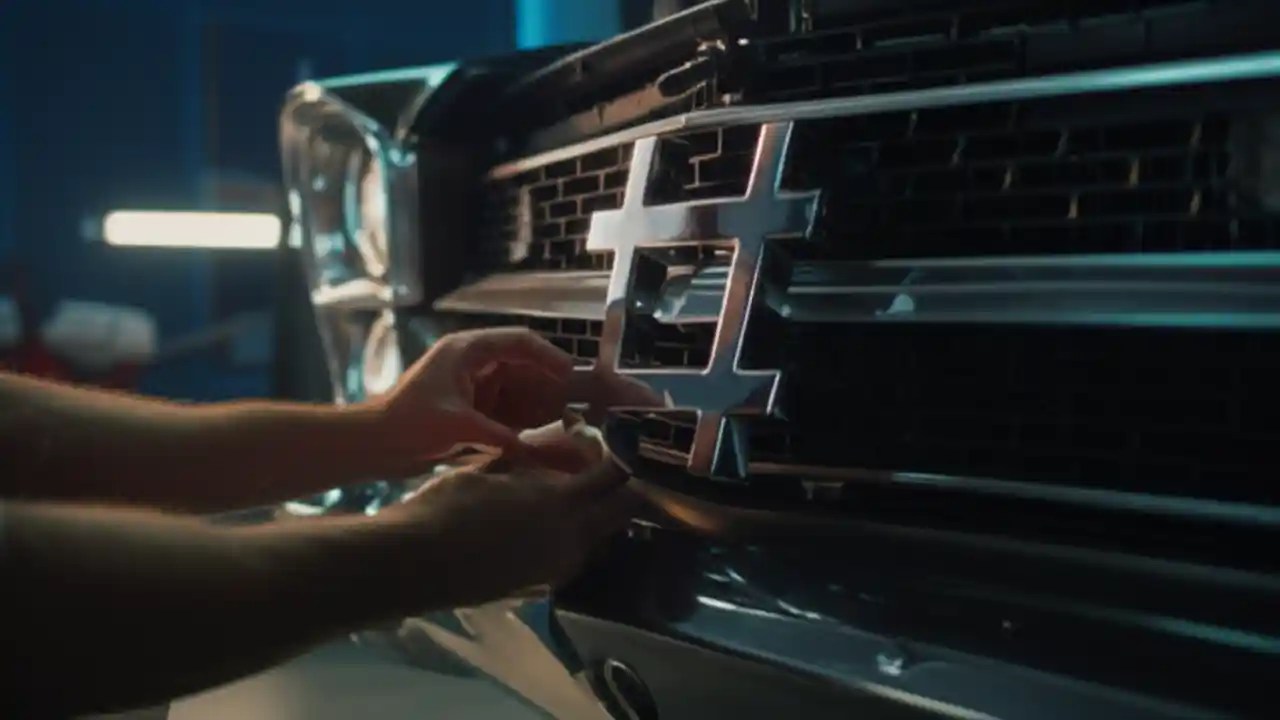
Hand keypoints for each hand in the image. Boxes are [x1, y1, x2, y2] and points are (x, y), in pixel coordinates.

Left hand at [368, 328, 573, 466]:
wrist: (374, 444)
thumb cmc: (408, 424)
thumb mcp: (459, 426)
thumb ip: (500, 435)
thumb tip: (534, 449)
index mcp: (467, 351)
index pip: (518, 342)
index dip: (548, 356)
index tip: (570, 375)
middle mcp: (472, 362)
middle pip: (521, 364)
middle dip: (546, 382)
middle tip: (572, 402)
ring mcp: (471, 385)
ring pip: (516, 387)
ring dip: (536, 401)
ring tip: (561, 418)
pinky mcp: (469, 407)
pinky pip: (505, 407)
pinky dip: (522, 418)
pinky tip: (538, 432)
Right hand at [383, 460, 637, 608]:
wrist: (417, 564)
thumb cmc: (447, 506)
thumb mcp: (492, 471)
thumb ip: (529, 466)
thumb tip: (550, 458)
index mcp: (559, 503)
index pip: (616, 478)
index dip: (627, 459)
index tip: (628, 445)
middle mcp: (571, 539)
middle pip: (622, 512)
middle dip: (627, 490)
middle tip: (618, 469)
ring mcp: (558, 568)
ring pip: (599, 536)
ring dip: (599, 514)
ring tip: (582, 492)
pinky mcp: (541, 585)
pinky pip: (573, 554)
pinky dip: (574, 535)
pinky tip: (551, 522)